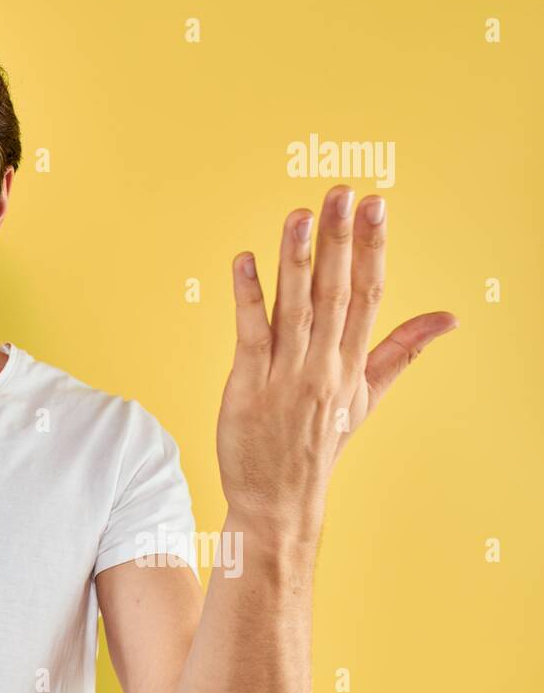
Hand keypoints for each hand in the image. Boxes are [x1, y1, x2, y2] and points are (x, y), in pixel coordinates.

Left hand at [217, 184, 456, 541]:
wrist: (278, 499)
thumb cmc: (317, 443)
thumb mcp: (365, 396)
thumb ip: (401, 350)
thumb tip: (449, 317)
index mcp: (352, 363)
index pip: (368, 294)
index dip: (372, 248)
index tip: (377, 206)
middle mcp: (324, 365)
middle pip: (335, 292)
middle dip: (340, 241)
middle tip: (343, 194)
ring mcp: (287, 374)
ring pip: (295, 307)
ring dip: (296, 259)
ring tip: (299, 214)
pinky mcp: (249, 384)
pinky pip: (251, 332)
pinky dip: (247, 295)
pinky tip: (243, 259)